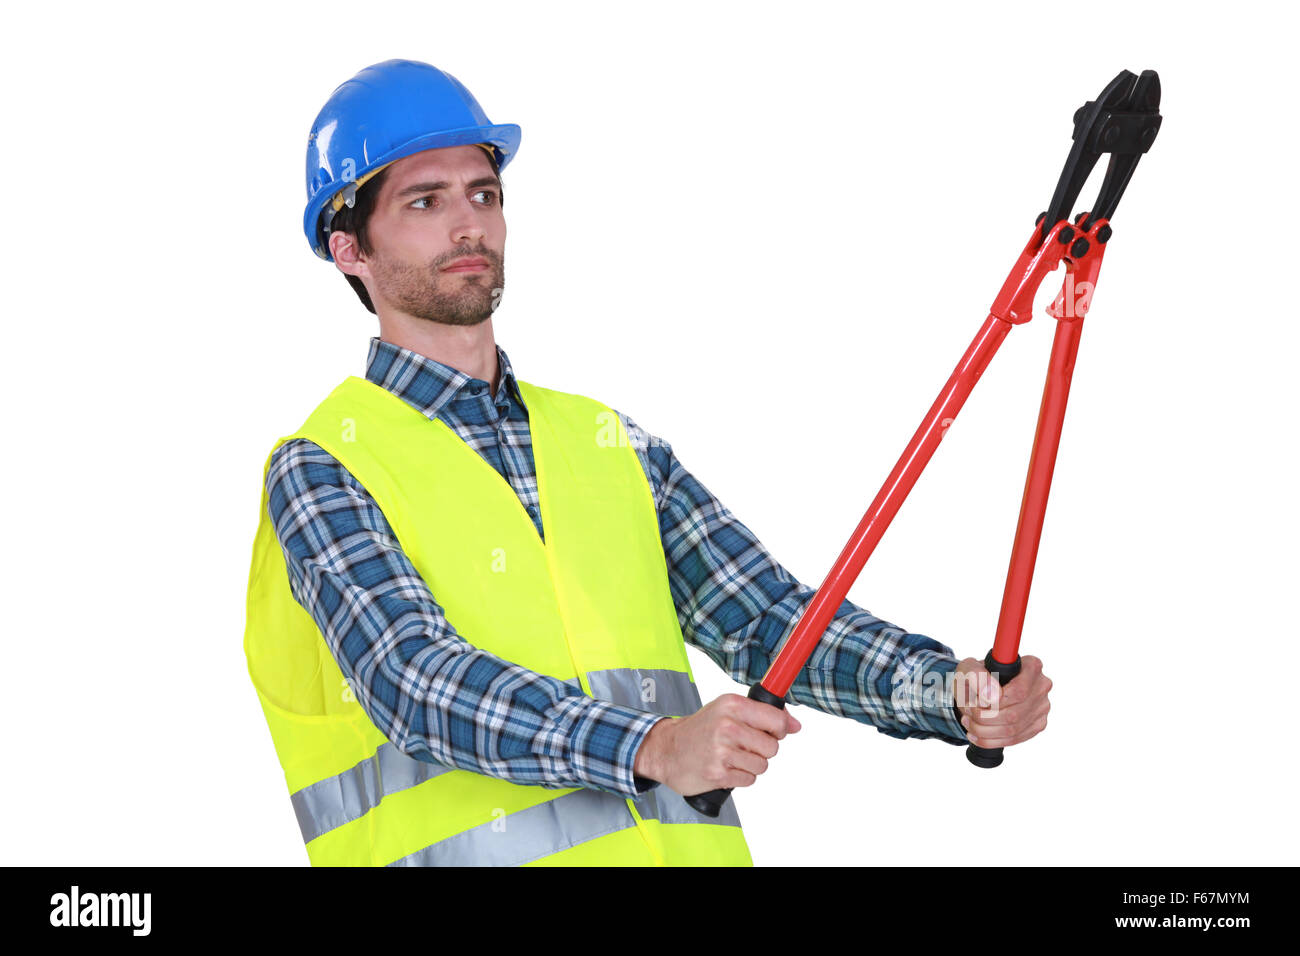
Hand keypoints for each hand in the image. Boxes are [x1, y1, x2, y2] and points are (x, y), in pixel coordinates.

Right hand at [633, 693, 801, 794]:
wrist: (666, 749)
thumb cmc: (700, 729)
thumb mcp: (727, 710)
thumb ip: (762, 714)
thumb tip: (795, 725)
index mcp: (733, 705)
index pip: (778, 721)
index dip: (779, 730)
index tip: (771, 732)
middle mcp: (728, 726)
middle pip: (773, 747)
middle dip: (761, 750)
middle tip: (742, 745)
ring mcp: (722, 751)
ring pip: (762, 765)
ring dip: (750, 765)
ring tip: (731, 757)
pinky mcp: (718, 774)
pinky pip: (749, 779)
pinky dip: (740, 776)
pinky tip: (724, 767)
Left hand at [954, 655, 1051, 748]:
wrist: (977, 690)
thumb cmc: (976, 677)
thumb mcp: (967, 668)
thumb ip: (976, 675)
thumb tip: (991, 694)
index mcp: (1031, 666)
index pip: (1019, 691)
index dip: (996, 702)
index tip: (977, 701)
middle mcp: (1041, 687)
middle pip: (1014, 714)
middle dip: (984, 717)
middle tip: (968, 711)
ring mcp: (1041, 708)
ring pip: (1012, 729)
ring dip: (983, 730)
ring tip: (968, 721)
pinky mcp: (1036, 726)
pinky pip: (1013, 740)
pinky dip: (989, 740)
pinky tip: (975, 733)